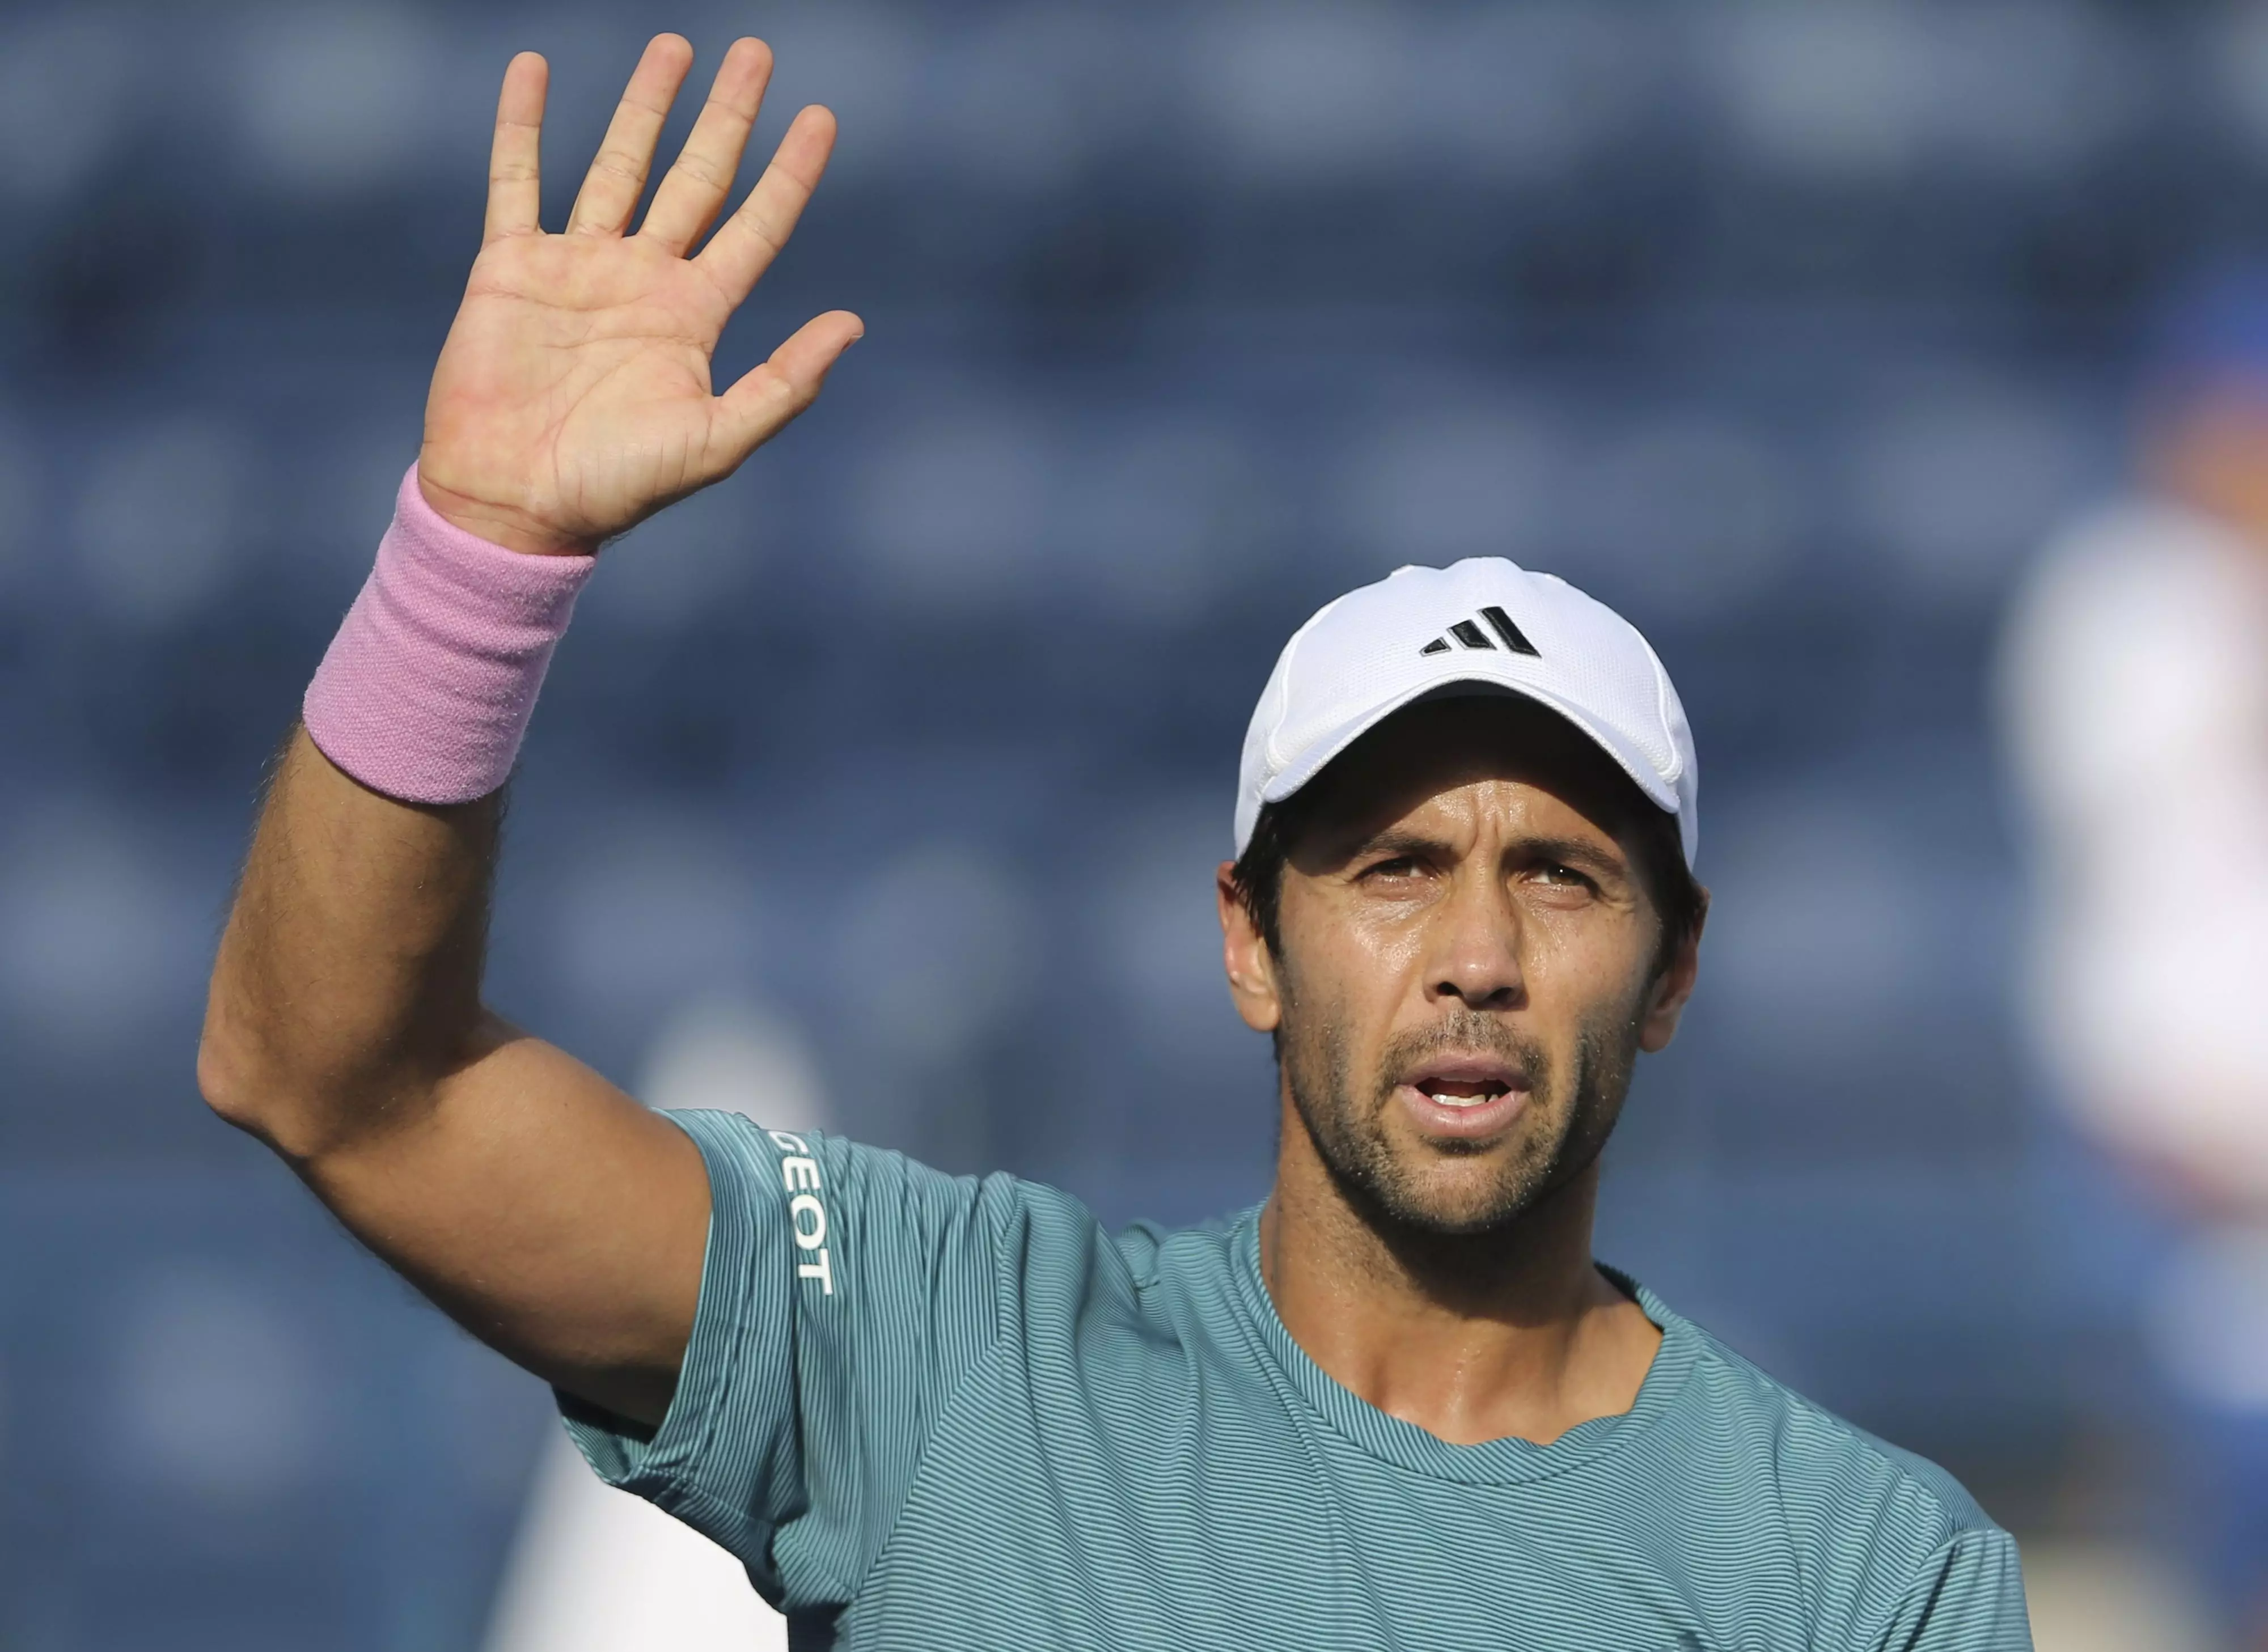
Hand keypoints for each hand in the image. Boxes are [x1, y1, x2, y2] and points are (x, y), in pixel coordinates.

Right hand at [418, 36, 862, 555]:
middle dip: (726, 116)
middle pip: (696, 178)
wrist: (515, 505)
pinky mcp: (512, 267)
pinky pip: (517, 180)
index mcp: (694, 317)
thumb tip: (852, 325)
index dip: (790, 173)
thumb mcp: (716, 442)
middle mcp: (643, 280)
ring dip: (644, 106)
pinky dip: (521, 125)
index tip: (820, 116)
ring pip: (618, 164)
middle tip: (755, 51)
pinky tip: (535, 71)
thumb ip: (784, 384)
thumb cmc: (617, 487)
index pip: (755, 227)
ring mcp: (578, 267)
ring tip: (675, 46)